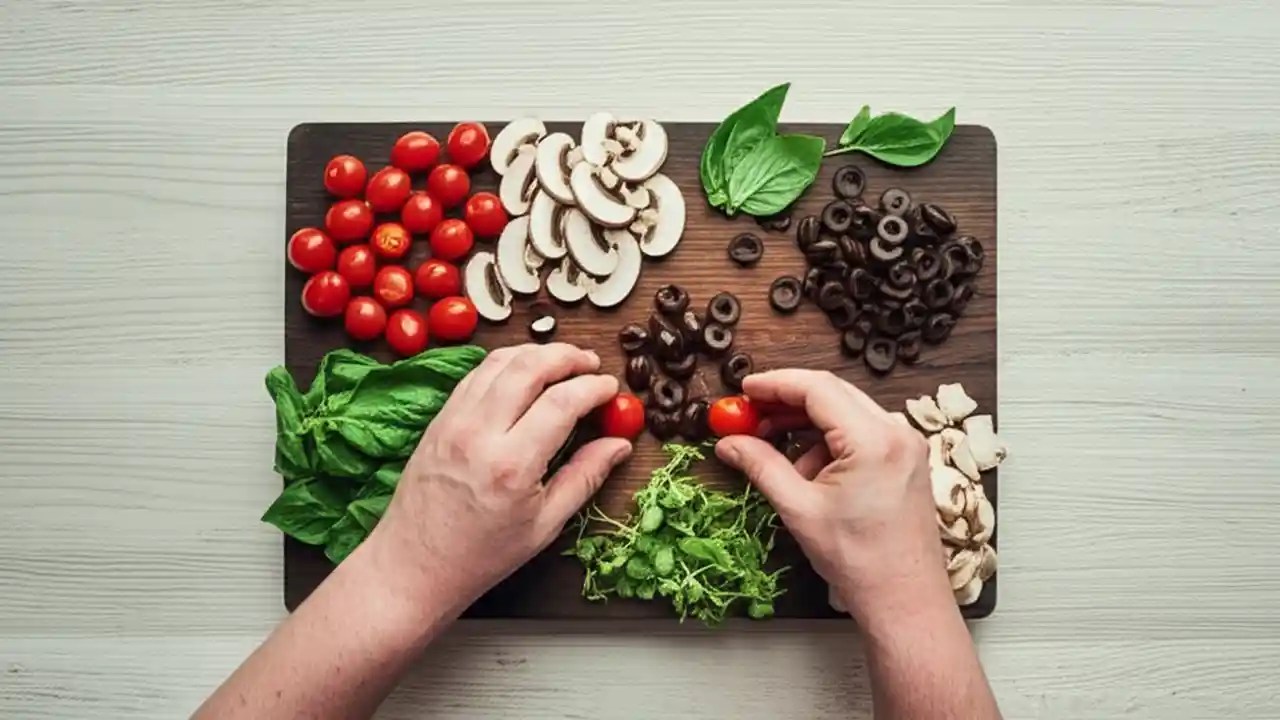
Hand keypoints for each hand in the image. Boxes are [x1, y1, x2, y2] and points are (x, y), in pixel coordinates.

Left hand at [370, 343, 631, 612]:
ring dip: (536, 352)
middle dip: (567, 356)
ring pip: (499, 362)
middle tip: (591, 362)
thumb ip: (584, 477)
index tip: (610, 387)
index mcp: (512, 465)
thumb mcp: (544, 525)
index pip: (562, 402)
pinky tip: (523, 371)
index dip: (593, 387)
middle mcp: (479, 434)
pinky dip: (505, 363)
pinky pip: (475, 376)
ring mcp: (453, 422)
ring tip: (562, 360)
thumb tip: (619, 445)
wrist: (414, 565)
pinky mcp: (438, 420)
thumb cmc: (481, 555)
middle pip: (529, 367)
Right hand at [715, 369, 947, 617]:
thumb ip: (761, 466)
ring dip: (806, 423)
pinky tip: (806, 470)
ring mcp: (906, 444)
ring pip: (846, 411)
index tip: (744, 389)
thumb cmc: (858, 561)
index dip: (776, 384)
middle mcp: (897, 433)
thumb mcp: (799, 509)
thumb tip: (728, 442)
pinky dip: (828, 441)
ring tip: (773, 448)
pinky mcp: (906, 459)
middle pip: (833, 393)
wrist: (904, 599)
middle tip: (751, 414)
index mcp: (874, 441)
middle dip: (787, 401)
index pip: (818, 389)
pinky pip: (861, 432)